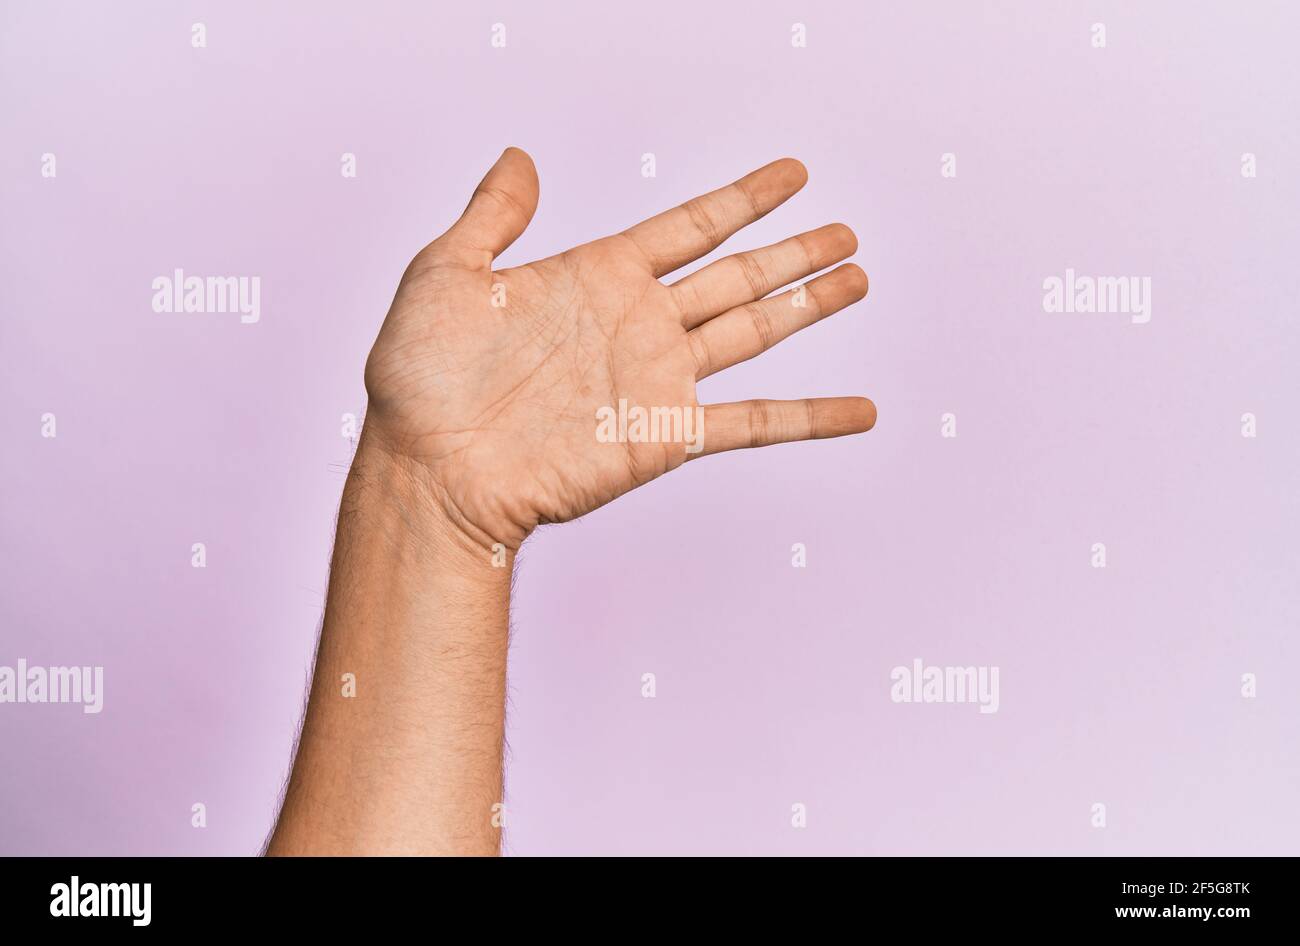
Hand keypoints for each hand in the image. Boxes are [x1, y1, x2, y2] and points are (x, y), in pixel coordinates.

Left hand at [363, 148, 873, 549]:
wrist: (429, 468)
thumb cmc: (422, 377)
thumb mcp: (446, 273)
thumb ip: (492, 216)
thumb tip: (520, 158)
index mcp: (597, 275)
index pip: (691, 226)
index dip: (745, 199)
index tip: (792, 174)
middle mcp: (638, 323)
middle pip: (738, 276)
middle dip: (795, 252)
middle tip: (845, 231)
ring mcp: (657, 380)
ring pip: (755, 331)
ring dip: (810, 307)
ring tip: (858, 278)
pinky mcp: (666, 437)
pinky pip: (755, 423)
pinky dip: (812, 418)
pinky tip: (860, 411)